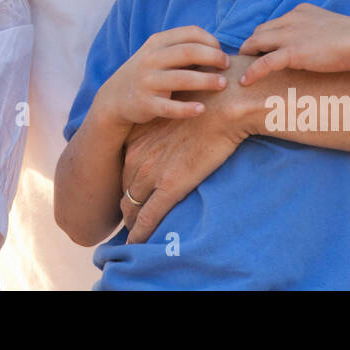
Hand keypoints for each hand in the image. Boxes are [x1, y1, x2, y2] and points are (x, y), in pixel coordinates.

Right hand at [93, 26, 229, 129]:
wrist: (115, 97)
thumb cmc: (148, 73)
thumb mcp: (159, 54)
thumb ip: (183, 49)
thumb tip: (220, 50)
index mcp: (157, 42)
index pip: (191, 33)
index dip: (211, 41)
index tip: (222, 53)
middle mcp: (151, 59)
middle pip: (189, 52)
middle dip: (214, 58)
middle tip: (228, 67)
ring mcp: (147, 81)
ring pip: (182, 79)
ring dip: (207, 81)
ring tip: (223, 85)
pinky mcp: (145, 104)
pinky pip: (169, 107)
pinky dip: (187, 109)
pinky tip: (202, 109)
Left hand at [120, 81, 254, 243]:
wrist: (224, 104)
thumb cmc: (207, 106)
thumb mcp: (174, 113)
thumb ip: (167, 129)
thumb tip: (174, 136)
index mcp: (138, 138)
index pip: (125, 172)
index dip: (129, 188)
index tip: (133, 198)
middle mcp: (138, 156)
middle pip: (126, 191)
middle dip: (128, 208)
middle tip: (132, 222)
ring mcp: (152, 173)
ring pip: (133, 208)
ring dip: (132, 224)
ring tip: (136, 237)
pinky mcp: (170, 187)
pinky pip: (148, 218)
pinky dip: (140, 234)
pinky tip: (137, 245)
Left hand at [238, 4, 349, 84]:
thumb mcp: (332, 27)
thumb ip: (318, 32)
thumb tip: (317, 45)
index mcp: (300, 11)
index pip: (274, 22)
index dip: (266, 36)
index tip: (263, 48)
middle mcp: (290, 20)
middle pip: (260, 31)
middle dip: (253, 44)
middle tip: (248, 59)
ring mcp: (289, 35)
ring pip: (256, 43)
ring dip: (247, 55)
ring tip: (241, 68)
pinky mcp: (291, 53)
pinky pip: (263, 63)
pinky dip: (252, 71)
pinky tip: (245, 81)